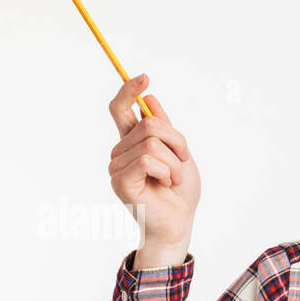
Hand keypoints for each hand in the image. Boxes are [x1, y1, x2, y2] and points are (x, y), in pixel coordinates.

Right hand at [107, 74, 201, 264]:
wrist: (179, 222)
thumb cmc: (180, 192)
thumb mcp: (180, 154)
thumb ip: (165, 128)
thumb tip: (151, 100)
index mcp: (132, 142)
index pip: (122, 109)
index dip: (130, 91)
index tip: (144, 78)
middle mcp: (120, 151)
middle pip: (149, 124)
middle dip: (177, 142)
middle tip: (183, 163)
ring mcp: (117, 166)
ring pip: (152, 143)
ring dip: (174, 163)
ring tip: (173, 179)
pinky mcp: (120, 181)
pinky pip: (147, 160)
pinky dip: (165, 171)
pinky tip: (165, 184)